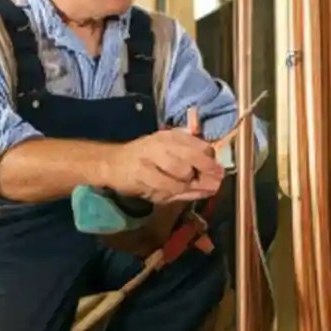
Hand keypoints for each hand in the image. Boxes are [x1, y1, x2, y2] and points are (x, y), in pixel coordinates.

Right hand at [105, 128, 224, 203]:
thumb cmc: (146, 158)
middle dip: (204, 176)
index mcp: (172, 136)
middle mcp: (161, 144)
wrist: (112, 163)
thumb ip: (193, 158)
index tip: (218, 174)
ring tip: (188, 189)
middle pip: (192, 160)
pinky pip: (166, 189)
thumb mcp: (169, 150)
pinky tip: (171, 193)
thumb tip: (217, 174)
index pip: (201, 147)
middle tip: (211, 185)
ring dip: (188, 187)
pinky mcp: (141, 176)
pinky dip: (173, 194)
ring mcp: (150, 159)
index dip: (212, 163)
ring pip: (180, 177)